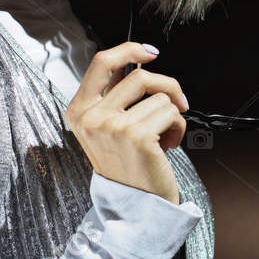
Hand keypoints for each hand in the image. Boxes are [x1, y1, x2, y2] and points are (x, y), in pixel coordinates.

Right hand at [63, 41, 189, 205]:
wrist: (133, 208)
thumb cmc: (125, 167)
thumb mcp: (106, 130)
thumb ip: (115, 97)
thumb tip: (138, 63)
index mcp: (79, 112)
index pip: (101, 63)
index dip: (129, 50)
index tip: (149, 53)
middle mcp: (93, 118)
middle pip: (139, 76)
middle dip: (167, 85)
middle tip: (179, 101)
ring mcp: (114, 127)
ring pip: (160, 97)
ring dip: (172, 115)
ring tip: (163, 136)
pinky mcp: (138, 137)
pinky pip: (171, 113)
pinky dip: (179, 128)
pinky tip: (168, 146)